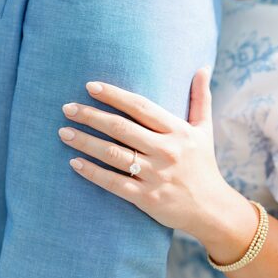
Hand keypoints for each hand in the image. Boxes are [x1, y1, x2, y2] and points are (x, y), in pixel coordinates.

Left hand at [58, 68, 255, 255]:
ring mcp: (156, 175)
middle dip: (91, 116)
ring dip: (85, 142)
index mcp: (179, 131)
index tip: (91, 86)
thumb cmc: (204, 165)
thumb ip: (200, 98)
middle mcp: (167, 151)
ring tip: (64, 132)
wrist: (212, 209)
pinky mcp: (147, 198)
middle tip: (67, 108)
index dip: (115, 96)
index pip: (142, 107)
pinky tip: (74, 162)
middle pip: (122, 128)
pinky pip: (114, 182)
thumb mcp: (204, 130)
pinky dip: (92, 172)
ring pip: (113, 154)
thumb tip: (202, 67)